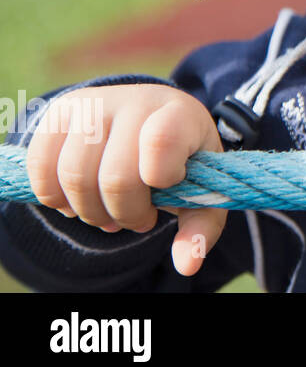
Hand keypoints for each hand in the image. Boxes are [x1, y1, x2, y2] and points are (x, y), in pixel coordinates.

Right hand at [26, 84, 227, 276]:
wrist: (152, 118)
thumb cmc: (181, 160)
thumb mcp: (202, 188)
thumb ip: (201, 226)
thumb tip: (188, 264)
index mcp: (179, 114)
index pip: (162, 141)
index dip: (158, 177)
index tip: (167, 186)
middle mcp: (134, 101)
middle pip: (114, 177)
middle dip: (124, 213)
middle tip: (137, 218)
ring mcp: (93, 104)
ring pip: (73, 176)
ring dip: (89, 211)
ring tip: (108, 212)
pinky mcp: (58, 113)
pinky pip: (41, 168)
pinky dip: (55, 198)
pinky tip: (78, 199)